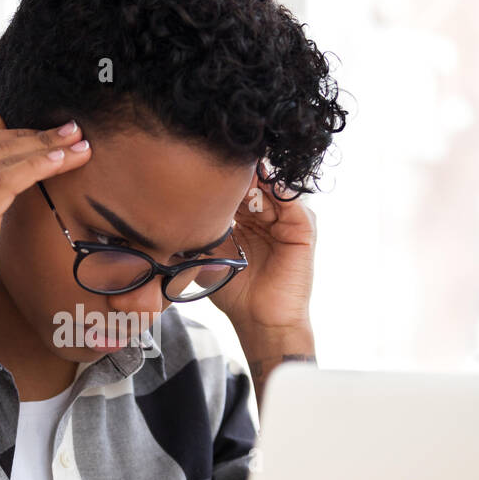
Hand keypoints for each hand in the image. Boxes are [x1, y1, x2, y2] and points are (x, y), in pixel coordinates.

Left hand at [207, 167, 316, 334]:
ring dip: (255, 178)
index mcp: (245, 220)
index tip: (201, 166)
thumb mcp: (211, 254)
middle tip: (219, 160)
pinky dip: (277, 190)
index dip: (219, 179)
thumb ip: (203, 229)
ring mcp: (286, 220)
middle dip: (237, 174)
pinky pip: (291, 202)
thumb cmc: (235, 292)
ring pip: (270, 188)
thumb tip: (175, 205)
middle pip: (253, 183)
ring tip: (238, 171)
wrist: (260, 319)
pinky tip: (262, 183)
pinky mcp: (303, 228)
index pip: (234, 189)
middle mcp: (267, 216)